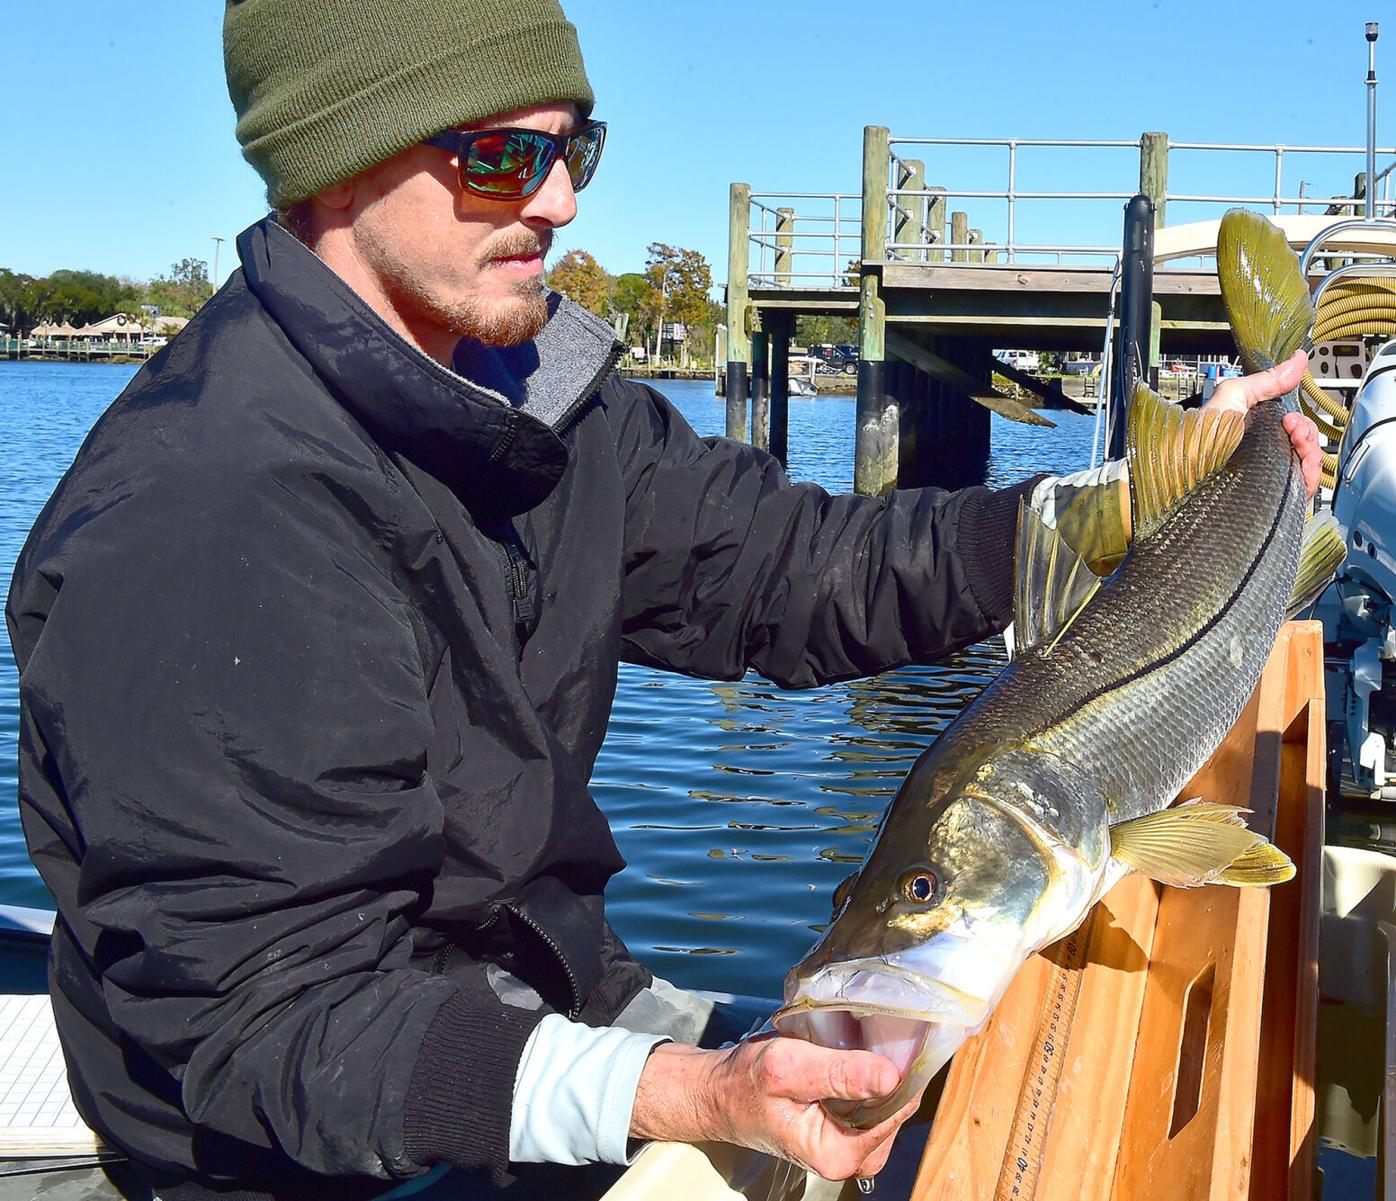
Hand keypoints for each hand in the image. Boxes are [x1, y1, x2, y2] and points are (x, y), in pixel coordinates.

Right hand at [630, 1035, 920, 1181]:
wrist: (721, 1093)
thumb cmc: (746, 1082)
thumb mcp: (788, 1067)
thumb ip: (838, 1072)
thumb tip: (892, 1076)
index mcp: (839, 1153)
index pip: (896, 1109)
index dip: (901, 1070)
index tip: (899, 1032)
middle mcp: (852, 1159)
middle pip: (898, 1107)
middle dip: (889, 1069)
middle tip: (871, 1031)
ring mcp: (852, 1146)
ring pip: (889, 1102)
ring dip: (878, 1070)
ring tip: (855, 1043)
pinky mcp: (848, 1132)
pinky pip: (874, 1101)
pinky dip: (867, 1075)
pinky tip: (850, 1057)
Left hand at [1203, 350, 1320, 497]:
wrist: (1189, 468)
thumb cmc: (1200, 435)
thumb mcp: (1234, 395)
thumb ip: (1266, 380)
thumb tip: (1297, 360)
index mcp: (1255, 434)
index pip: (1292, 428)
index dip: (1299, 420)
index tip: (1290, 415)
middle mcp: (1264, 455)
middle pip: (1303, 444)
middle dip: (1306, 430)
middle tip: (1291, 424)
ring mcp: (1270, 475)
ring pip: (1308, 463)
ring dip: (1310, 447)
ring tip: (1295, 437)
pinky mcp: (1275, 494)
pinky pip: (1305, 485)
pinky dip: (1311, 471)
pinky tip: (1302, 459)